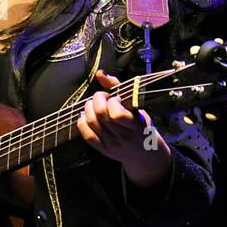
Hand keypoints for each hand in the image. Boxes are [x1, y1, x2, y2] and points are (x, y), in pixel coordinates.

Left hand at [76, 70, 171, 187]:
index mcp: (135, 124)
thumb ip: (118, 87)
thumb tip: (100, 73)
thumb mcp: (135, 105)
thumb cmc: (139, 125)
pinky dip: (82, 123)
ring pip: (91, 123)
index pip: (117, 114)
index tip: (115, 98)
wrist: (144, 152)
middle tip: (101, 98)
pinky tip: (86, 117)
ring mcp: (113, 145)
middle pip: (100, 115)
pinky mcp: (104, 150)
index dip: (112, 101)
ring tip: (93, 106)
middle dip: (97, 100)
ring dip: (88, 109)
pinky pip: (87, 135)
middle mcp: (124, 137)